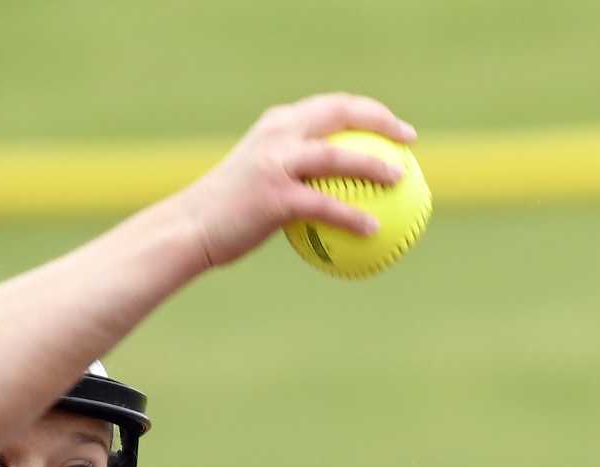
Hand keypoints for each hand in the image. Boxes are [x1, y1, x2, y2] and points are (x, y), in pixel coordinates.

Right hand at [173, 94, 416, 270]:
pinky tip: (373, 229)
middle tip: (409, 141)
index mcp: (277, 125)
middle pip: (340, 114)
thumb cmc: (229, 211)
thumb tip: (335, 189)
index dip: (369, 111)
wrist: (191, 227)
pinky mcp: (275, 196)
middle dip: (380, 120)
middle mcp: (278, 134)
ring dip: (375, 164)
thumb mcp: (258, 179)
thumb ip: (292, 173)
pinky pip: (326, 205)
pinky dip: (353, 216)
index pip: (331, 105)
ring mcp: (275, 163)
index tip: (396, 128)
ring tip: (401, 178)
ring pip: (338, 155)